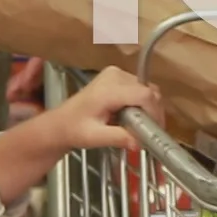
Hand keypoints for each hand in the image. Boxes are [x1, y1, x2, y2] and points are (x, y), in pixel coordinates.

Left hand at [0, 68, 164, 202]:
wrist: (59, 124)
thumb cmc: (74, 130)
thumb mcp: (95, 137)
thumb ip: (118, 137)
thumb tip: (139, 143)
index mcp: (107, 90)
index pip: (144, 95)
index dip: (155, 112)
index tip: (156, 131)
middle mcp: (114, 75)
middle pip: (148, 91)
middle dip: (153, 112)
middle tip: (150, 133)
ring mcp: (115, 73)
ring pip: (147, 89)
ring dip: (148, 108)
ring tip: (142, 127)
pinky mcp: (116, 75)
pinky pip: (139, 88)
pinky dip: (141, 103)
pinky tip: (134, 117)